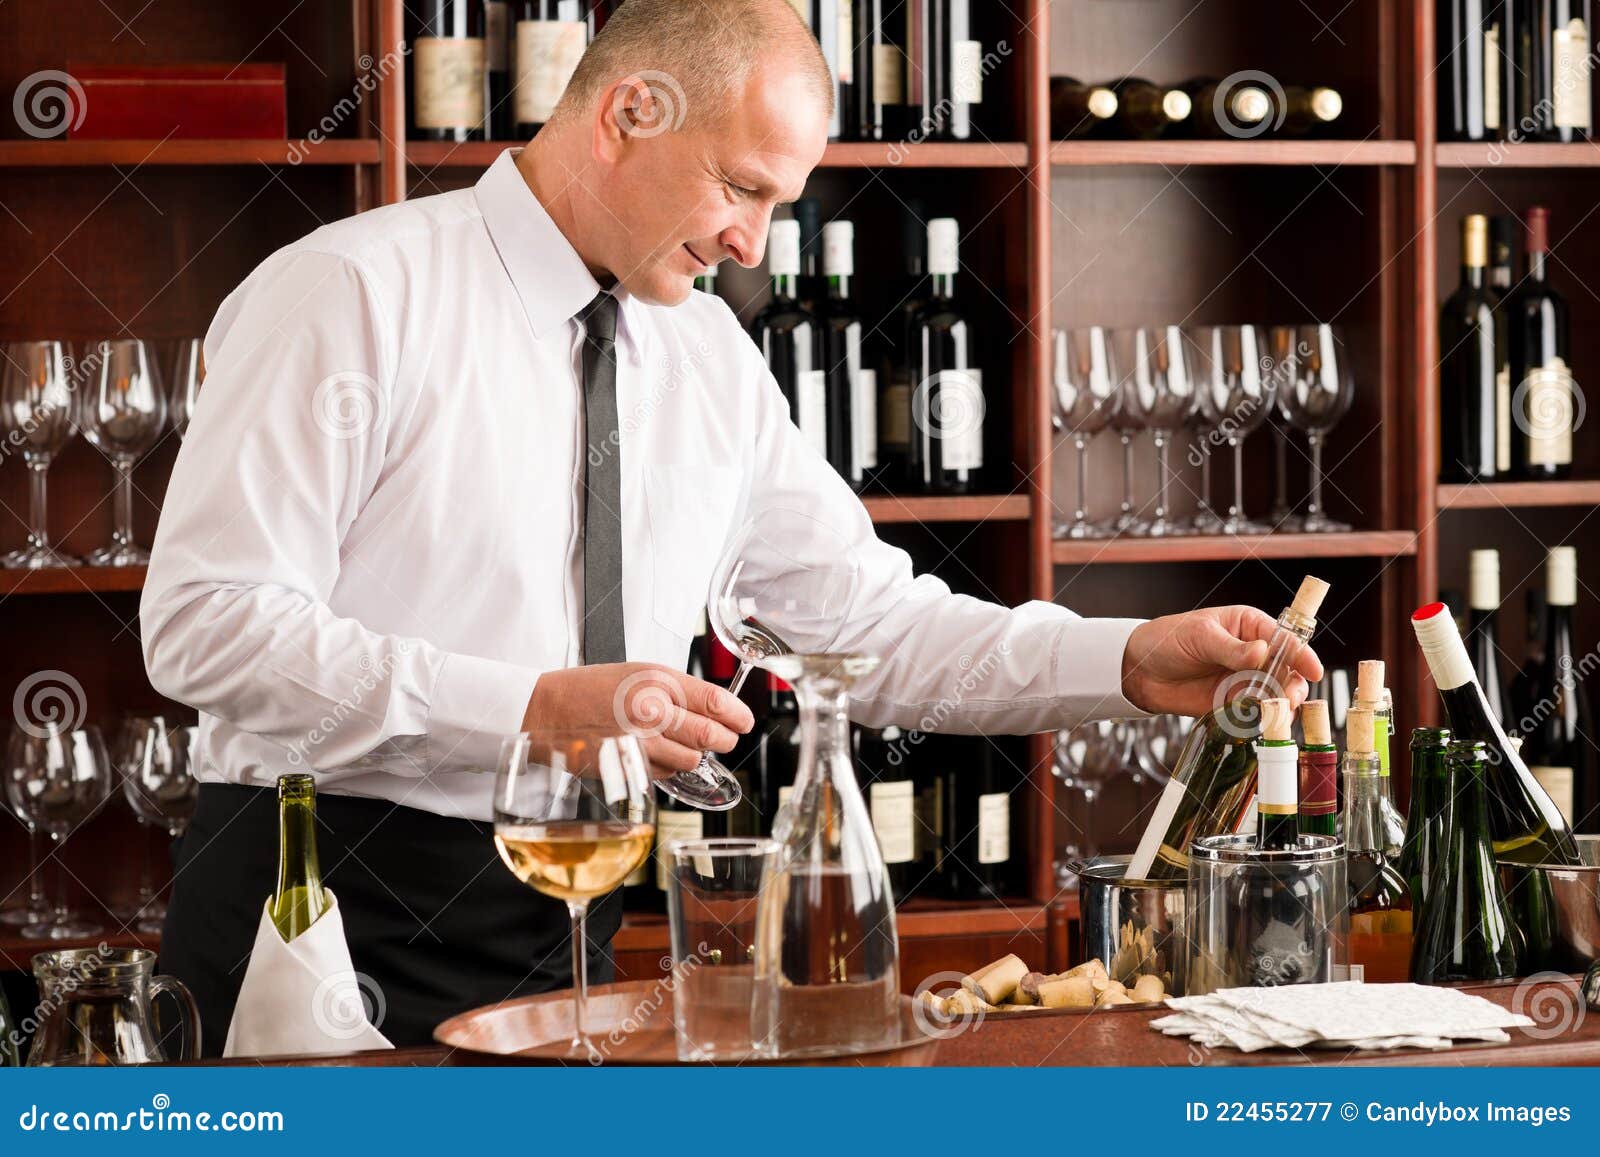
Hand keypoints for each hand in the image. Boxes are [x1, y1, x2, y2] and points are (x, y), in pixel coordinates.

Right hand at [523, 663, 754, 774]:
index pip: (716, 703)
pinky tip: (658, 752)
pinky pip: (668, 774)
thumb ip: (679, 690)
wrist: (548, 712)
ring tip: (684, 744)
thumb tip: (717, 708)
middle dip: (725, 739)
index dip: (738, 715)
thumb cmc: (592, 689)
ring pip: (693, 761)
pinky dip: (671, 767)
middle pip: (712, 736)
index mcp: (658, 683)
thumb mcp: (640, 674)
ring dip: (696, 755)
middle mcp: (652, 714)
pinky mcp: (630, 769)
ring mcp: (641, 745)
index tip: (744, 720)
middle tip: (725, 736)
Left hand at [1120, 607, 1323, 717]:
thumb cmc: (1168, 640)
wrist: (1140, 670)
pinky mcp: (1233, 703)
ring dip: (1279, 705)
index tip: (1313, 670)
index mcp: (1249, 626)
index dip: (1301, 654)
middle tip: (1287, 700)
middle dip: (1292, 685)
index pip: (1285, 639)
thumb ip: (1231, 648)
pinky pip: (1256, 713)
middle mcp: (1253, 654)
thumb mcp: (1200, 637)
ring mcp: (1244, 680)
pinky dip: (1262, 719)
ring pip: (1276, 694)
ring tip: (1273, 714)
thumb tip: (1260, 651)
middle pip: (1287, 670)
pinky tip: (1259, 723)